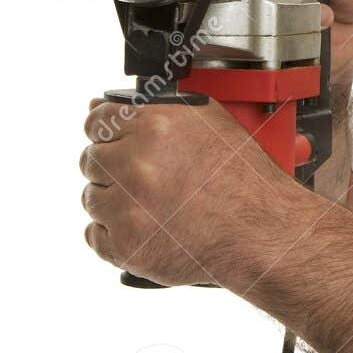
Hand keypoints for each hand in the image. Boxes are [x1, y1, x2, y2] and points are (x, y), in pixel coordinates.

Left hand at [79, 95, 299, 286]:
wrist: (262, 231)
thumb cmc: (244, 180)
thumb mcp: (210, 122)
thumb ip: (154, 108)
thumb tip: (103, 105)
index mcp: (152, 128)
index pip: (96, 122)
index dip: (104, 133)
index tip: (113, 143)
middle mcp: (135, 165)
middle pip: (91, 161)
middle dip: (112, 169)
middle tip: (142, 180)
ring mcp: (127, 208)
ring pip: (92, 199)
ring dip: (113, 202)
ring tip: (149, 207)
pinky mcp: (127, 246)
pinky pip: (95, 236)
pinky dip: (111, 235)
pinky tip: (141, 228)